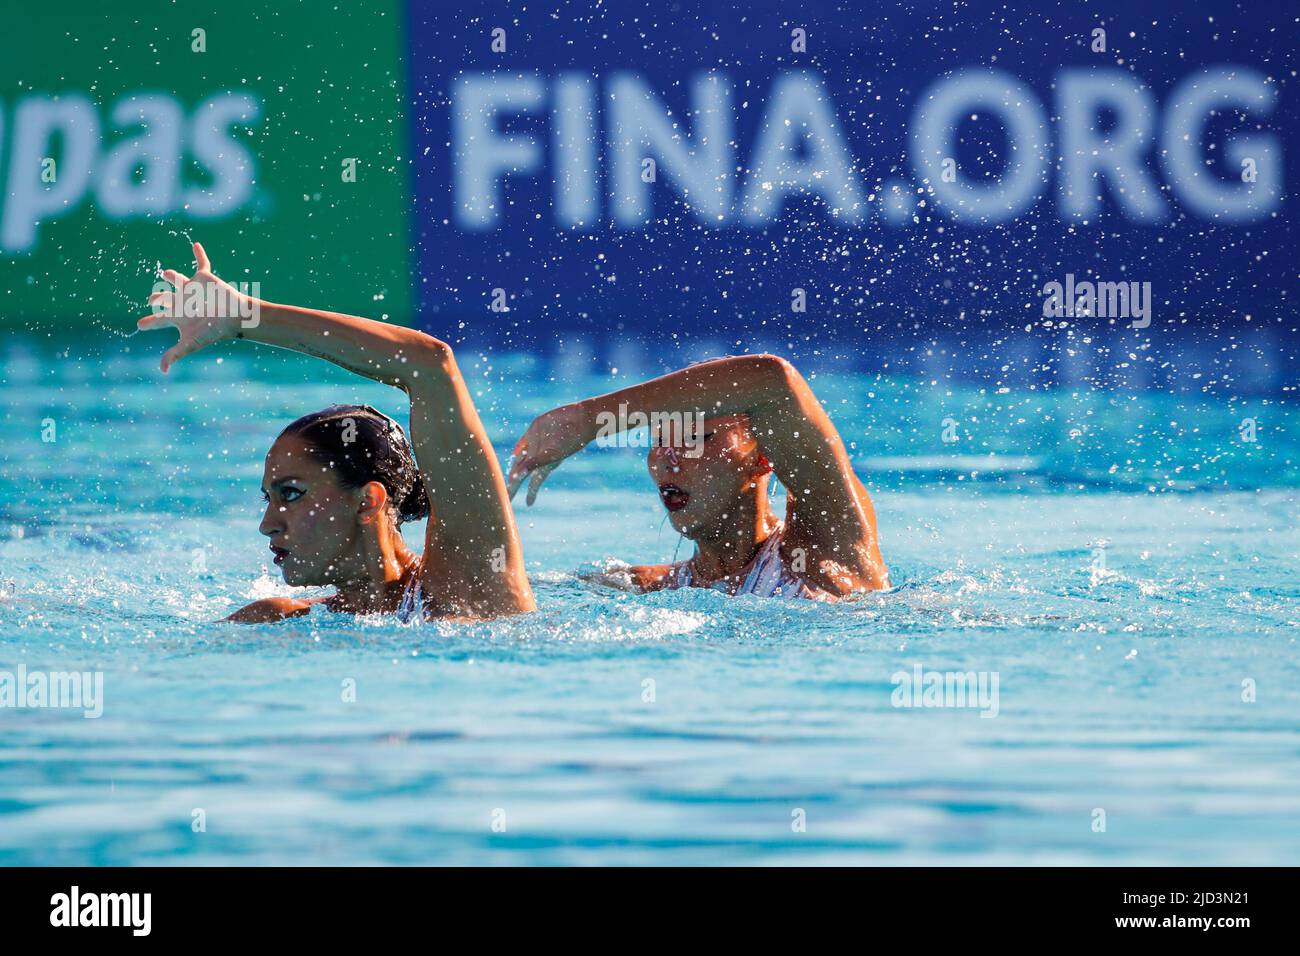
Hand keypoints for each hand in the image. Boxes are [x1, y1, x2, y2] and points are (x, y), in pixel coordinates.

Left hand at [137, 242, 253, 372]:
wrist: (235, 316)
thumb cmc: (213, 331)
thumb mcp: (191, 343)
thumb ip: (174, 354)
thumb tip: (161, 371)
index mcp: (177, 317)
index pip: (157, 320)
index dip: (148, 323)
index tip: (139, 326)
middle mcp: (183, 302)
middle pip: (164, 299)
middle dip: (156, 298)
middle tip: (152, 300)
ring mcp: (193, 289)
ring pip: (177, 279)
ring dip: (171, 276)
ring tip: (166, 274)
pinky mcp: (204, 278)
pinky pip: (202, 262)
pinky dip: (199, 254)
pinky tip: (195, 244)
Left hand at [506, 404, 590, 504]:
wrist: (579, 419)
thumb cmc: (570, 439)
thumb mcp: (552, 454)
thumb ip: (534, 463)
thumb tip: (516, 477)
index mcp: (543, 464)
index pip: (533, 483)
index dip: (530, 494)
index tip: (528, 505)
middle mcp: (538, 455)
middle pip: (522, 472)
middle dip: (514, 484)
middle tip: (506, 494)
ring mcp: (535, 442)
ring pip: (520, 457)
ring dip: (515, 466)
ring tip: (510, 478)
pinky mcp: (535, 429)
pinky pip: (523, 441)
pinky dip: (518, 448)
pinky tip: (515, 453)